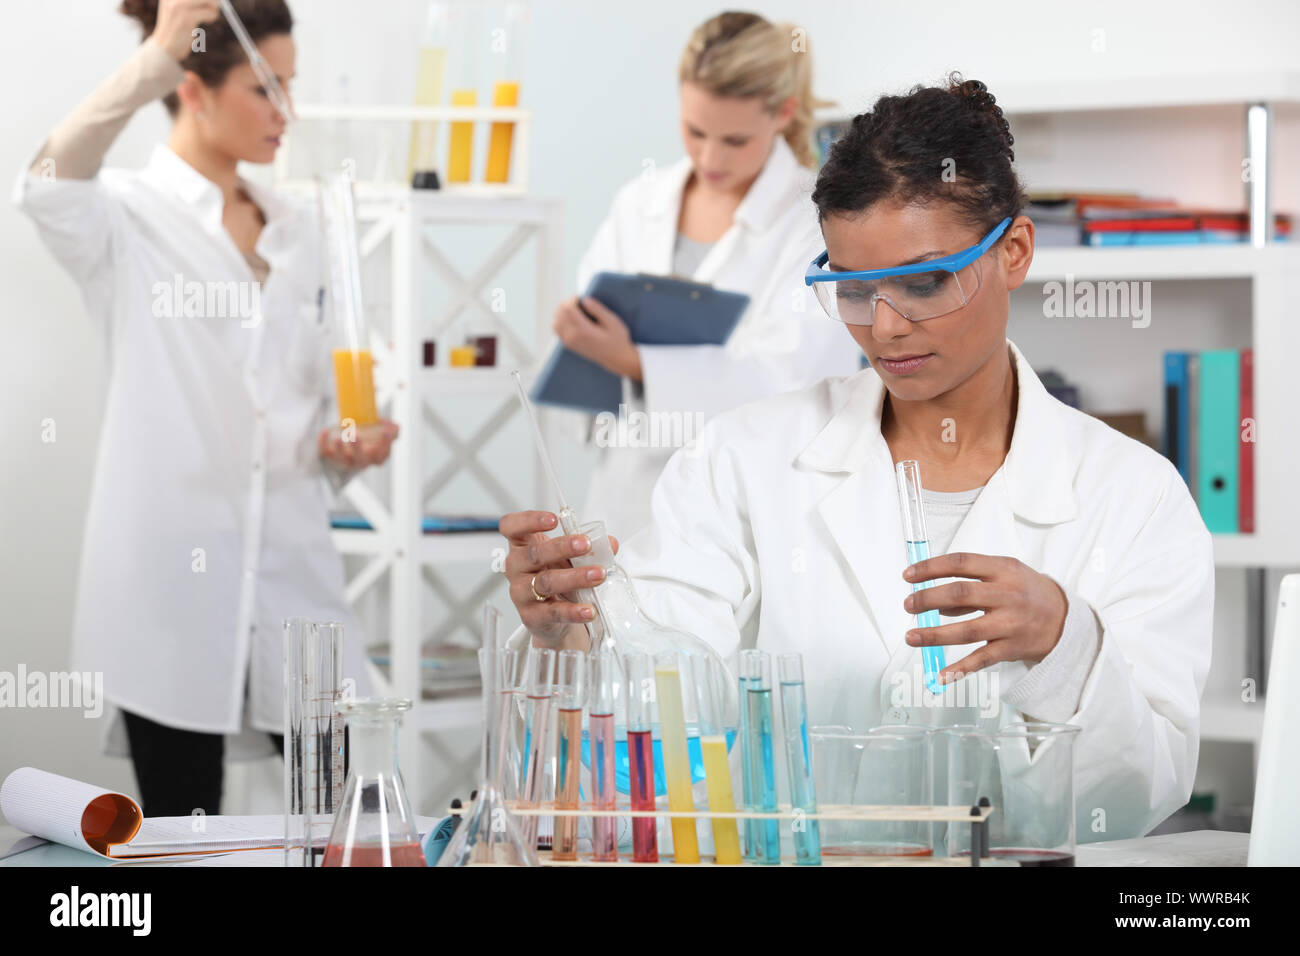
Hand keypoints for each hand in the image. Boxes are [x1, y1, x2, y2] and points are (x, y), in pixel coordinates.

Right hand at [151, 0, 221, 61]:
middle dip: (213, 1)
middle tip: (215, 8)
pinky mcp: (186, 18)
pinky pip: (208, 12)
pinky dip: (212, 17)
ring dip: (214, 8)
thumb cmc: (175, 30)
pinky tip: (208, 21)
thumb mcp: (178, 10)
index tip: (211, 3)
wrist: (164, 48)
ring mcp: (179, 6)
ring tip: (211, 16)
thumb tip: (216, 0)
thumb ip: (191, 2)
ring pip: (207, 0)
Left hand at [318, 419, 399, 468]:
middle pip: (361, 460)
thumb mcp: (378, 435)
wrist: (345, 449)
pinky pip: (325, 452)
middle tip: (355, 435)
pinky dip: (323, 443)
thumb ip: (388, 430)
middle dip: (358, 448)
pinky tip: (324, 432)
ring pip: (341, 459)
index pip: (382, 456)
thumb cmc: (366, 440)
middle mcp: (360, 461)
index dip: (385, 444)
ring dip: (339, 448)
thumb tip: (395, 426)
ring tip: (337, 438)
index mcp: (373, 457)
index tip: (386, 430)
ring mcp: (344, 460)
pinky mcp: (330, 456)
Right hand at [500, 510, 620, 647]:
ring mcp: (521, 592)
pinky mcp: (532, 616)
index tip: (553, 519)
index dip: (528, 520)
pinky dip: (573, 611)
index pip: (511, 527)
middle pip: (533, 554)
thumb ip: (589, 547)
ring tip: (598, 575)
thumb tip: (610, 543)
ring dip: (575, 577)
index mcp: (521, 546)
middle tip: (586, 544)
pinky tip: (589, 609)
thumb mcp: (570, 557)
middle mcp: (516, 567)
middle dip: (562, 547)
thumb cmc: (557, 577)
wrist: (552, 616)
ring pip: (545, 582)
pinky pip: (553, 612)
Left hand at [553, 296, 641, 380]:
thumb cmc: (618, 340)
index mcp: (583, 331)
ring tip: (576, 310)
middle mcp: (573, 337)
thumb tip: (585, 299)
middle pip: (559, 313)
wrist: (617, 360)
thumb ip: (598, 310)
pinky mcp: (569, 345)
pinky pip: (557, 329)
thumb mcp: (613, 322)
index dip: (573, 299)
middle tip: (580, 303)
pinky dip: (561, 321)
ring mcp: (569, 342)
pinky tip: (573, 319)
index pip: (567, 309)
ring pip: (556, 321)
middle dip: (567, 304)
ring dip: (563, 312)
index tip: (581, 298)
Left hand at [902, 552, 1067, 682]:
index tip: (909, 575)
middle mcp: (1007, 595)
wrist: (1064, 618)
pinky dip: (960, 669)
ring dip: (935, 635)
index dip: (930, 568)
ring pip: (967, 630)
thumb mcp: (1004, 573)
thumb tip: (934, 599)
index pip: (961, 562)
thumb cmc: (1027, 591)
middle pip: (961, 594)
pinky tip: (941, 675)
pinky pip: (982, 659)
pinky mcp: (1011, 648)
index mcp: (1003, 569)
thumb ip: (971, 581)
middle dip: (928, 599)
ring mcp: (1010, 623)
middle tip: (908, 605)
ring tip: (911, 637)